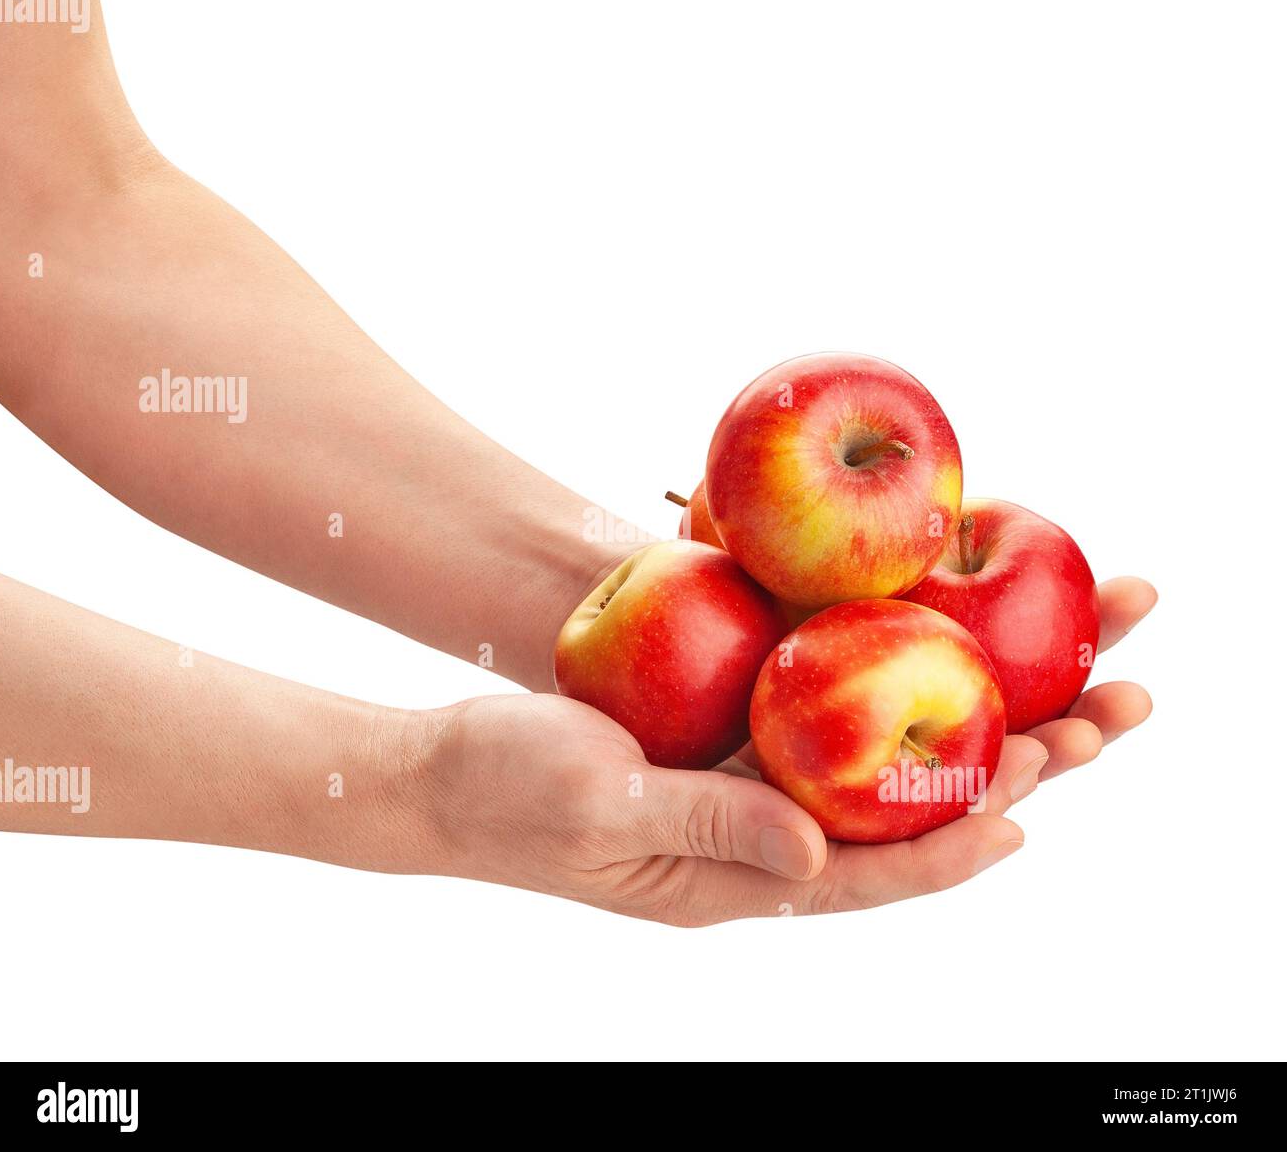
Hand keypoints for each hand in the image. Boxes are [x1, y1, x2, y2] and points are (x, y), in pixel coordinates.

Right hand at [367, 696, 1011, 926]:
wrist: (444, 768)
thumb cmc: (505, 795)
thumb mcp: (600, 807)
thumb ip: (709, 827)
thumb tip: (818, 856)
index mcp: (734, 883)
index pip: (865, 879)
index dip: (948, 847)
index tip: (1031, 805)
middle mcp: (757, 841)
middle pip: (893, 820)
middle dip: (990, 782)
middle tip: (1087, 730)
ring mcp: (742, 789)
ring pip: (868, 766)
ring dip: (951, 729)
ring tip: (1044, 689)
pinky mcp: (721, 740)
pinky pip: (813, 722)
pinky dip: (871, 690)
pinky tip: (917, 647)